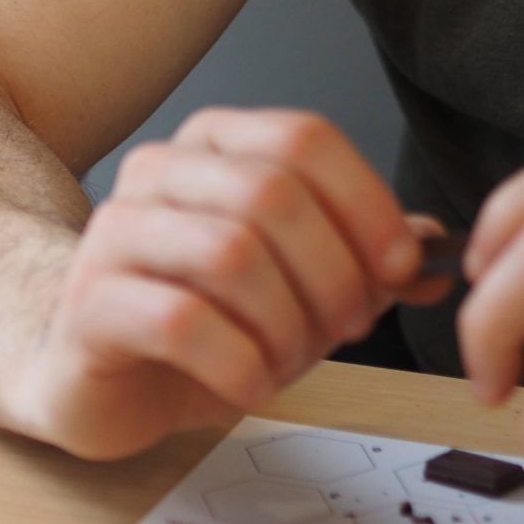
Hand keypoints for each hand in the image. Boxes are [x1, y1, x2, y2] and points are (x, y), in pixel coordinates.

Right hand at [22, 108, 446, 459]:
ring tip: (291, 362)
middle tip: (346, 329)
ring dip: (287, 324)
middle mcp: (153, 175)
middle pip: (272, 195)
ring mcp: (112, 236)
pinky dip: (239, 364)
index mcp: (209, 147)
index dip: (366, 202)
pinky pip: (181, 322)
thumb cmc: (199, 325)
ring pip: (230, 254)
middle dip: (333, 274)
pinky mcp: (88, 306)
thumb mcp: (295, 286)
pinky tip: (250, 385)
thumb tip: (435, 253)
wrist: (94, 377)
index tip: (399, 267)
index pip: (302, 138)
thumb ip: (360, 260)